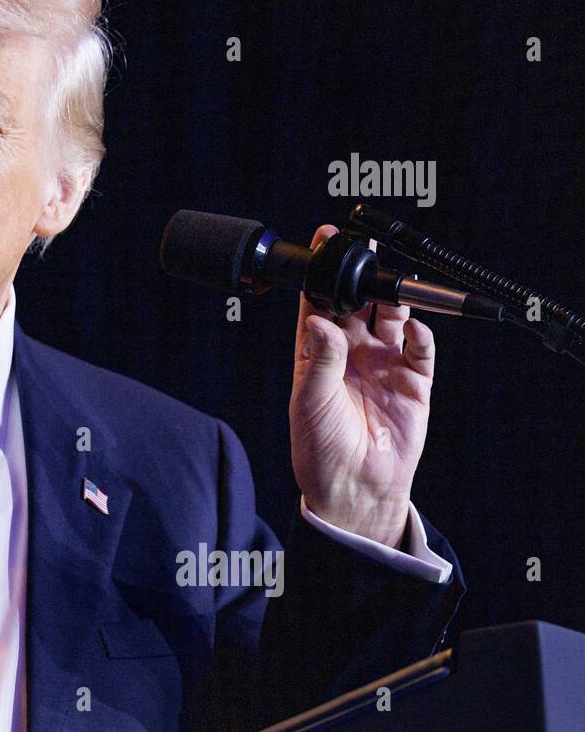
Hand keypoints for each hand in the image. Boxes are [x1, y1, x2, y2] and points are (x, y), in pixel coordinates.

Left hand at [289, 225, 435, 548]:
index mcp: (317, 353)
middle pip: (357, 302)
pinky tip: (415, 329)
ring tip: (393, 281)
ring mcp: (383, 364)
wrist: (354, 489)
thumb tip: (318, 319)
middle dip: (361, 273)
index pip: (318, 302)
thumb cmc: (319, 449)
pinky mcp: (413, 383)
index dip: (321, 272)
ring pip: (391, 318)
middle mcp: (350, 353)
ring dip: (393, 297)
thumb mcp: (310, 400)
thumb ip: (320, 358)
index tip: (323, 242)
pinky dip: (421, 336)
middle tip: (364, 246)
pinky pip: (420, 350)